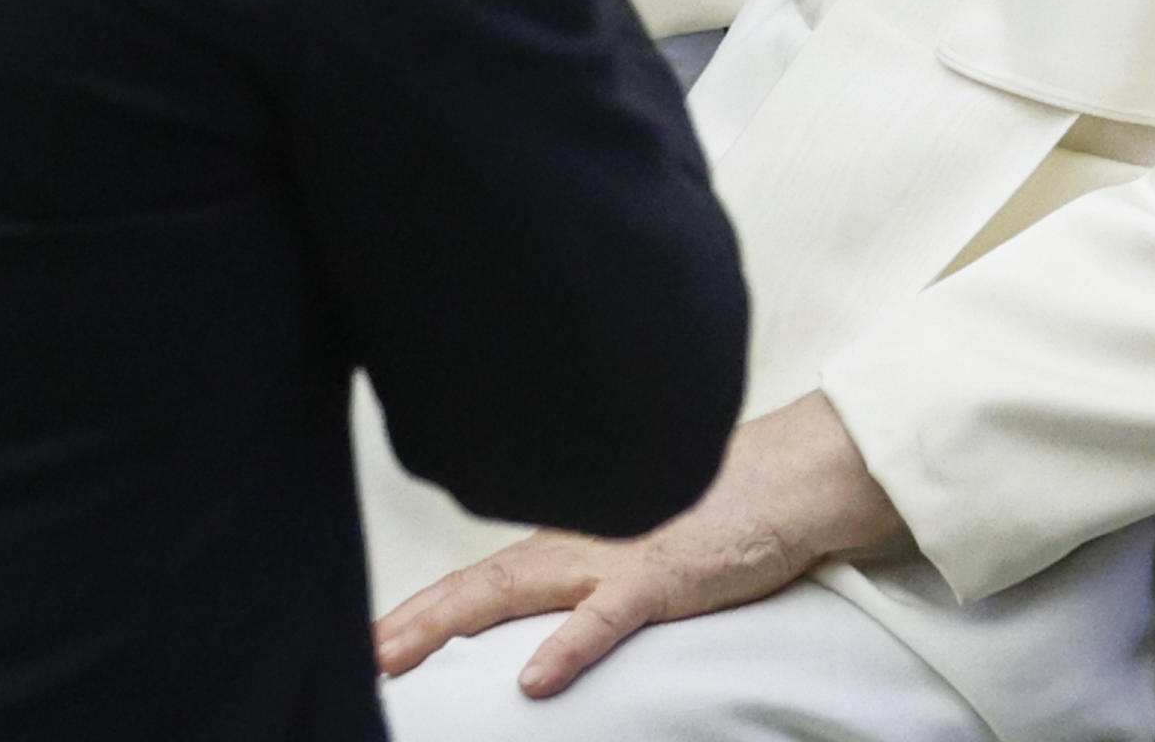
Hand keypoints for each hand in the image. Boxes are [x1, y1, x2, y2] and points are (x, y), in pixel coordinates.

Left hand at [374, 393, 898, 697]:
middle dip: (415, 619)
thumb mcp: (645, 538)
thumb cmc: (725, 508)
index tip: (374, 641)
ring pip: (518, 590)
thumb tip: (553, 607)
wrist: (794, 473)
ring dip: (453, 623)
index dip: (427, 607)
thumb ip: (595, 568)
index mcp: (576, 534)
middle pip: (481, 580)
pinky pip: (606, 617)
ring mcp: (620, 553)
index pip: (487, 573)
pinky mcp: (666, 575)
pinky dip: (567, 648)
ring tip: (398, 657)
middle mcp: (583, 537)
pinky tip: (532, 681)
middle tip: (360, 656)